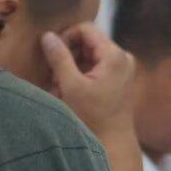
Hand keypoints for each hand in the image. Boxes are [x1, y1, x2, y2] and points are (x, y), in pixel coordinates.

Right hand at [42, 24, 136, 141]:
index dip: (66, 37)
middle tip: (53, 75)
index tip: (52, 56)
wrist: (114, 142)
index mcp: (115, 55)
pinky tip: (68, 91)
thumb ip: (59, 58)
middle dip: (67, 55)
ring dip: (70, 67)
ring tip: (59, 86)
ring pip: (88, 55)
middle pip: (87, 42)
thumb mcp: (71, 86)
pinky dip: (79, 75)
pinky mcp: (118, 78)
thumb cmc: (93, 117)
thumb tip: (48, 35)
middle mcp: (123, 58)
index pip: (85, 29)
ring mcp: (122, 68)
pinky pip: (94, 67)